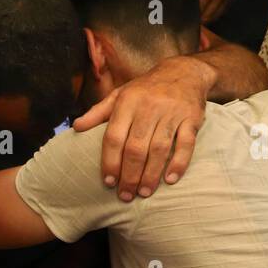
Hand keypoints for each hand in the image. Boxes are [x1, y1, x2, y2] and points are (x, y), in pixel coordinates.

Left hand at [74, 55, 205, 200]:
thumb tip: (75, 127)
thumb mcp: (119, 95)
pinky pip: (186, 144)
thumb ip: (98, 112)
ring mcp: (172, 113)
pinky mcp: (192, 118)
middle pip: (136, 147)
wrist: (184, 72)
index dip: (110, 161)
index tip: (108, 182)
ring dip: (150, 174)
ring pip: (159, 149)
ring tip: (144, 193)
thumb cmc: (145, 89)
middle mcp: (149, 107)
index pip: (114, 137)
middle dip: (129, 175)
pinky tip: (170, 180)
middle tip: (125, 195)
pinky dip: (178, 163)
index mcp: (127, 102)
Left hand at [189, 0, 267, 24]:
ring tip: (198, 13)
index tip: (181, 14)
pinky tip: (210, 6)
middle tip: (188, 15)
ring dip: (207, 18)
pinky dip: (216, 12)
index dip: (189, 15)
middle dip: (197, 19)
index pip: (197, 10)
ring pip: (216, 16)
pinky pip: (224, 9)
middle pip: (207, 17)